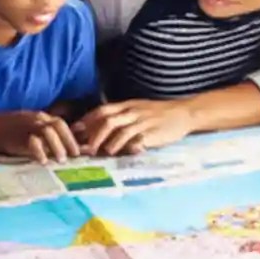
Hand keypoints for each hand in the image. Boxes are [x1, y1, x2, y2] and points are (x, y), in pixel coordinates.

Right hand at [0, 111, 80, 163]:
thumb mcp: (32, 131)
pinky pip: (31, 141)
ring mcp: (27, 125)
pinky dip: (39, 151)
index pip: (62, 124)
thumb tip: (68, 150)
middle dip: (69, 141)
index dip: (74, 136)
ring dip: (57, 146)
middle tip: (75, 156)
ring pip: (48, 131)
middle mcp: (36, 119)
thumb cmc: (11, 133)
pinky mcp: (17, 135)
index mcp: (42, 117)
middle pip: (58, 125)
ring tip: (61, 160)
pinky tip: (43, 162)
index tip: (83, 150)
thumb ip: (48, 138)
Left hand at [72, 100, 195, 156]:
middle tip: (84, 147)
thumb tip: (100, 127)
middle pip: (107, 120)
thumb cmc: (159, 114)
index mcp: (127, 105)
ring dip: (106, 142)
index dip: (87, 120)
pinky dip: (125, 146)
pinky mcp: (152, 133)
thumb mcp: (138, 108)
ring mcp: (142, 122)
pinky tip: (117, 152)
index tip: (75, 131)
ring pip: (119, 129)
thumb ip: (121, 116)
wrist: (184, 112)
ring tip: (97, 152)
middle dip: (93, 134)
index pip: (102, 110)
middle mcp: (132, 112)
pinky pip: (136, 139)